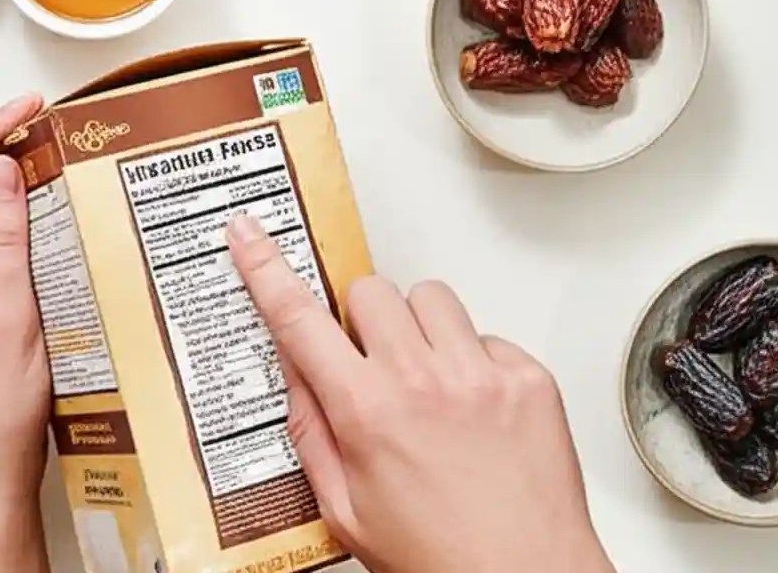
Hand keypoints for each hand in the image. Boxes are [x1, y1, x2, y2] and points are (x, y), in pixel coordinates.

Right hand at [226, 216, 613, 572]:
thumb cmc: (441, 557)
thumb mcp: (346, 509)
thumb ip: (312, 431)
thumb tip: (296, 373)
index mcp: (367, 412)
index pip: (299, 319)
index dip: (266, 269)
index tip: (250, 236)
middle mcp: (423, 381)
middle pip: (370, 291)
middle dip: (360, 319)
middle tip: (369, 361)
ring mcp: (481, 374)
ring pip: (431, 297)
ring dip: (418, 328)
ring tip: (427, 380)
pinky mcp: (527, 378)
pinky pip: (487, 333)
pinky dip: (473, 360)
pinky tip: (472, 406)